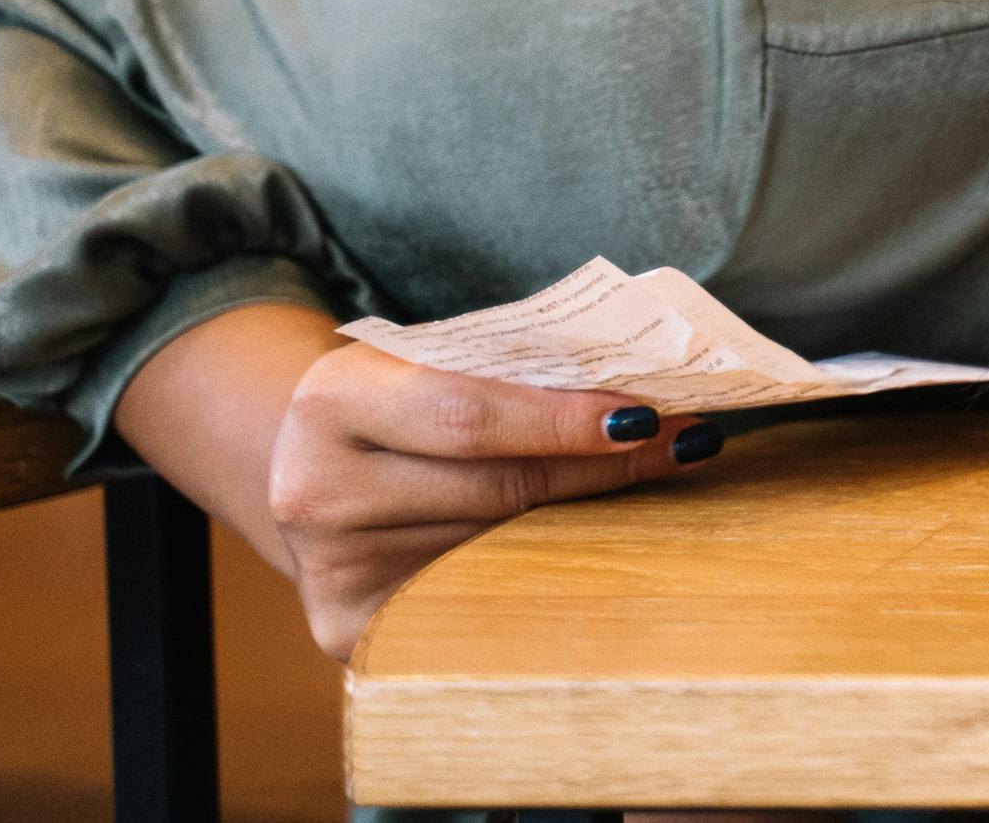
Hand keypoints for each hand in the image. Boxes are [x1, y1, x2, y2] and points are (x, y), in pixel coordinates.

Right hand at [265, 343, 713, 659]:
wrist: (305, 460)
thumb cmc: (400, 400)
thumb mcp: (431, 362)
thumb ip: (513, 373)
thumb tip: (644, 396)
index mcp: (335, 400)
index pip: (470, 415)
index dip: (564, 421)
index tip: (648, 418)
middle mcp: (316, 488)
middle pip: (495, 488)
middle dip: (601, 468)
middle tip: (683, 445)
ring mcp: (330, 567)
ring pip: (493, 548)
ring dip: (583, 523)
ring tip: (656, 490)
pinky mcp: (344, 625)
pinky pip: (467, 602)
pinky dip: (538, 577)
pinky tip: (593, 557)